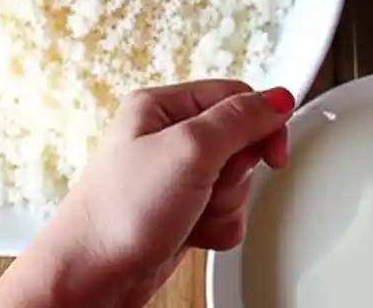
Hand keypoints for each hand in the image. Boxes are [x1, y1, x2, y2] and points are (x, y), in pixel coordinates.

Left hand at [0, 80, 294, 307]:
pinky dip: (217, 227)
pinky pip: (224, 212)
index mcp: (160, 107)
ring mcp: (174, 178)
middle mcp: (166, 137)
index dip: (260, 124)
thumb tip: (278, 99)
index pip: (234, 97)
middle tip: (205, 185)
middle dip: (234, 174)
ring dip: (224, 204)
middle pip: (240, 142)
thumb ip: (238, 120)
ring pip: (236, 182)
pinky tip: (190, 232)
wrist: (94, 275)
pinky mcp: (181, 211)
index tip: (270, 152)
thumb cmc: (120, 212)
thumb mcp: (188, 150)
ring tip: (190, 212)